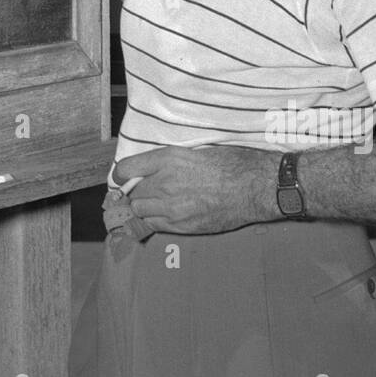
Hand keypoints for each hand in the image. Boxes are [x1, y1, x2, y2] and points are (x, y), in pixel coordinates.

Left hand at [112, 145, 278, 234]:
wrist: (254, 186)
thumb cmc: (231, 164)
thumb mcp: (196, 151)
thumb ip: (169, 161)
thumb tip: (152, 170)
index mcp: (169, 159)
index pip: (126, 168)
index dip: (120, 175)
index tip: (122, 178)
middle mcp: (165, 182)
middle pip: (133, 193)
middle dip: (136, 193)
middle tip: (146, 192)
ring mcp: (172, 207)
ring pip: (140, 211)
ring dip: (144, 208)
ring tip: (156, 204)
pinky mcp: (182, 225)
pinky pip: (154, 226)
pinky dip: (154, 221)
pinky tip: (164, 216)